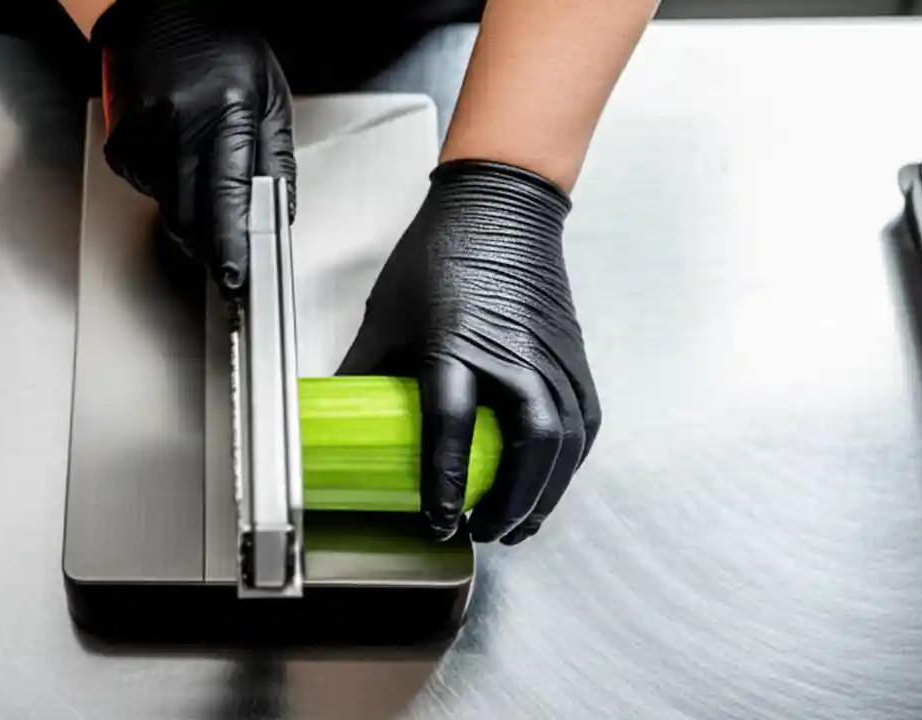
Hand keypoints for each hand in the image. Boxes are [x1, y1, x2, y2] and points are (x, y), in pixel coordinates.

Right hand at [91, 0, 295, 292]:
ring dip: (190, 210)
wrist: (160, 16)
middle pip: (191, 213)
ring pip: (168, 206)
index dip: (230, 241)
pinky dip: (166, 189)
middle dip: (210, 241)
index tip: (235, 272)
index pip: (227, 194)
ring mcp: (145, 133)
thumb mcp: (269, 95)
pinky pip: (147, 189)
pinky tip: (178, 157)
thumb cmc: (221, 49)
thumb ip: (277, 158)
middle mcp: (180, 122)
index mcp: (226, 112)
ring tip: (203, 170)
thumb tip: (280, 212)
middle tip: (227, 250)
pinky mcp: (122, 142)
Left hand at [339, 160, 600, 544]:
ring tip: (517, 522)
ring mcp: (550, 354)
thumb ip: (364, 373)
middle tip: (484, 530)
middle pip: (526, 446)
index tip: (439, 520)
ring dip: (543, 492)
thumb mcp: (386, 316)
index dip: (445, 484)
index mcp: (454, 343)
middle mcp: (511, 353)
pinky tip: (550, 481)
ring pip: (563, 441)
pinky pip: (583, 420)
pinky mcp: (573, 355)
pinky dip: (569, 461)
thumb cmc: (441, 252)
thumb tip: (338, 418)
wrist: (501, 205)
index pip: (452, 428)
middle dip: (508, 502)